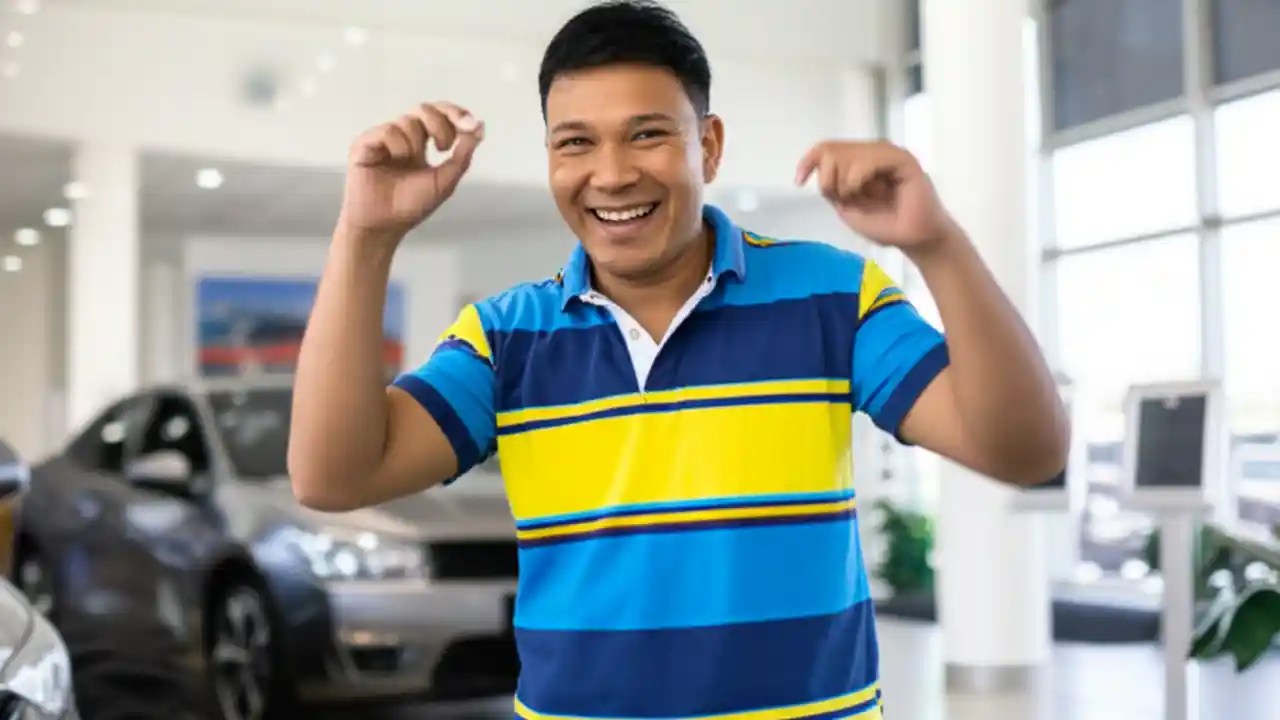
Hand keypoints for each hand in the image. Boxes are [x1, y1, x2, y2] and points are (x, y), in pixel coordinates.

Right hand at [338, 101, 484, 241]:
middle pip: (425, 109)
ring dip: (416, 144)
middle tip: (443, 148)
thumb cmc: (410, 207)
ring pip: (408, 121)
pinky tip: (393, 163)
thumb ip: (462, 154)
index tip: (470, 124)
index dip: (454, 113)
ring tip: (409, 164)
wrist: (384, 225)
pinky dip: (398, 147)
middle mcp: (402, 137)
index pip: (439, 115)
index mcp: (420, 143)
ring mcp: (383, 139)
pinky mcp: (365, 143)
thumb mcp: (445, 180)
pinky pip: (389, 130)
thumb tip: (479, 126)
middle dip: (439, 125)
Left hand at [796, 140, 961, 254]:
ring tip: (859, 198)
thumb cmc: (885, 225)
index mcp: (860, 160)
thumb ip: (833, 186)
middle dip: (828, 180)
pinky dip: (857, 181)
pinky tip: (867, 194)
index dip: (808, 160)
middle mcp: (872, 152)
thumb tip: (820, 168)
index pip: (825, 148)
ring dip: (843, 183)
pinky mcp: (901, 159)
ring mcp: (887, 153)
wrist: (914, 240)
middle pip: (831, 150)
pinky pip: (866, 161)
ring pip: (845, 155)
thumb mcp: (847, 206)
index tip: (799, 181)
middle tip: (844, 199)